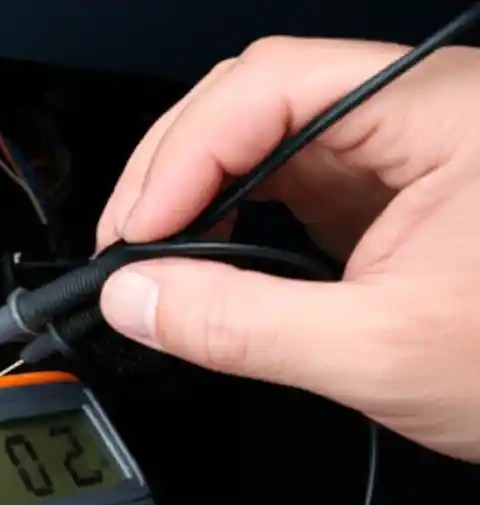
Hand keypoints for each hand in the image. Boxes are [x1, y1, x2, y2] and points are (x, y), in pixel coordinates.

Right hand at [93, 37, 479, 461]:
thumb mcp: (378, 352)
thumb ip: (241, 325)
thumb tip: (137, 298)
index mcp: (439, 113)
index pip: (270, 87)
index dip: (185, 155)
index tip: (139, 232)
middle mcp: (414, 114)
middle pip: (250, 98)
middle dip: (174, 171)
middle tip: (129, 248)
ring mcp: (394, 152)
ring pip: (255, 138)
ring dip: (192, 194)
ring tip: (158, 258)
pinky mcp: (378, 194)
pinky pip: (277, 182)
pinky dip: (225, 219)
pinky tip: (206, 259)